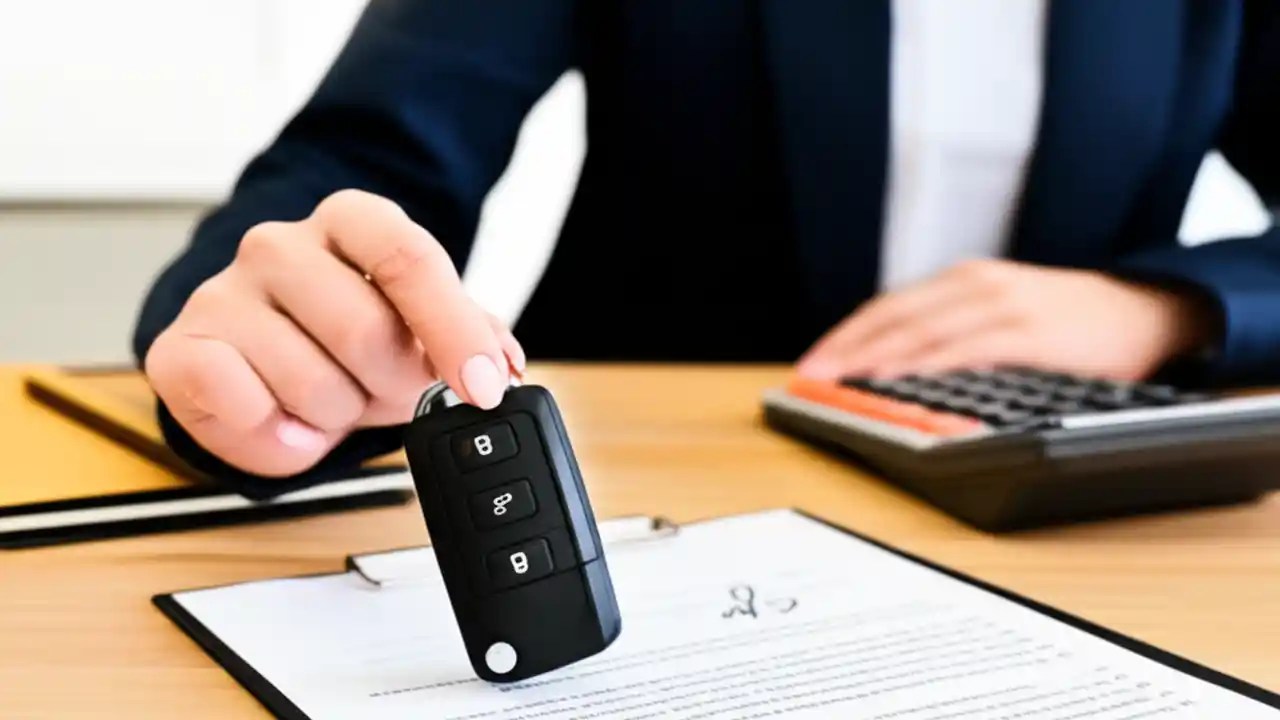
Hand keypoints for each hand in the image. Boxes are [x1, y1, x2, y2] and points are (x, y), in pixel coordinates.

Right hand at [144, 189, 524, 476]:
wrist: (257, 357)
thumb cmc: (344, 335)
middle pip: (366, 331)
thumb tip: (504, 363)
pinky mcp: (178, 349)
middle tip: (383, 391)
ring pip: (313, 384)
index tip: (485, 384)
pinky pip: (246, 410)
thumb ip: (469, 335)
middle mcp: (280, 244)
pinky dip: (281, 439)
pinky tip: (285, 421)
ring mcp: (222, 292)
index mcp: (351, 221)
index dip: (453, 328)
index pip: (409, 257)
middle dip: (392, 386)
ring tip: (326, 399)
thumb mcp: (417, 327)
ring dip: (336, 416)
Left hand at [797, 259, 1216, 381]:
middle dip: (847, 348)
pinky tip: (898, 378)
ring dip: (874, 357)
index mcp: (963, 282)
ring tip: (838, 379)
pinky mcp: (1029, 333)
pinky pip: (965, 348)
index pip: (889, 308)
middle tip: (810, 375)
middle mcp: (975, 286)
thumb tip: (896, 368)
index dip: (846, 335)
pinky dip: (926, 363)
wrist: (1143, 311)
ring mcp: (1002, 306)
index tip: (811, 362)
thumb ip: (954, 332)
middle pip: (894, 316)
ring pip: (922, 330)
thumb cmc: (1065, 322)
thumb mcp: (1000, 314)